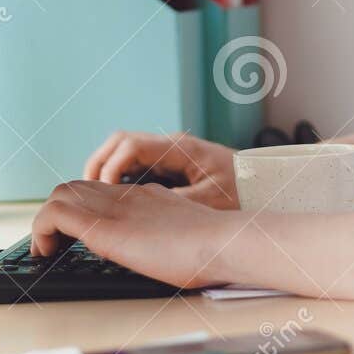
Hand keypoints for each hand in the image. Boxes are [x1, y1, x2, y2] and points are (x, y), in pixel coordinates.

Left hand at [29, 179, 240, 287]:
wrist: (225, 241)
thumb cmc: (217, 249)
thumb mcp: (186, 237)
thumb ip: (167, 235)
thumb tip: (158, 251)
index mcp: (147, 198)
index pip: (101, 191)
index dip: (81, 209)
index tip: (75, 237)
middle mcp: (128, 196)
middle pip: (76, 187)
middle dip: (57, 215)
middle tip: (54, 247)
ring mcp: (116, 208)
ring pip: (61, 193)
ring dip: (46, 222)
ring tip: (47, 253)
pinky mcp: (105, 227)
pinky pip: (55, 214)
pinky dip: (41, 230)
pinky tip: (46, 255)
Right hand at [83, 130, 238, 208]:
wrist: (268, 184)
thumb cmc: (245, 190)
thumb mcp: (211, 200)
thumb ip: (177, 203)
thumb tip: (140, 210)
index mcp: (179, 148)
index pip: (130, 145)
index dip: (110, 166)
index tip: (103, 191)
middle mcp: (170, 147)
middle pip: (120, 143)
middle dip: (98, 164)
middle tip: (84, 193)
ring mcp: (170, 156)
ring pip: (125, 153)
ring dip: (106, 171)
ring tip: (93, 198)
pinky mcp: (172, 168)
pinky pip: (137, 167)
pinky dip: (121, 179)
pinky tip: (115, 202)